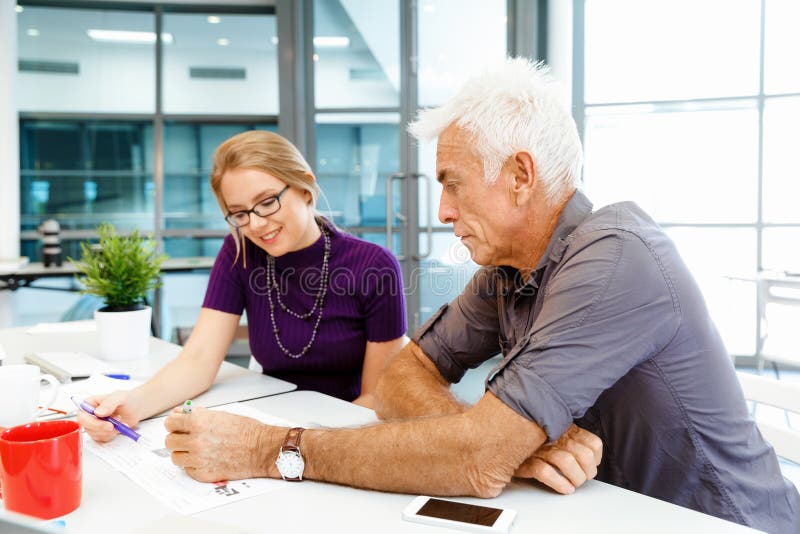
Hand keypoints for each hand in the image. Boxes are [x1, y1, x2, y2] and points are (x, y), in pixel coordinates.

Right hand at [76, 390, 143, 442]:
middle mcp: (89, 415)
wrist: (136, 408)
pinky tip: (119, 427)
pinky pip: (102, 439)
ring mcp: (94, 425)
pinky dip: (112, 435)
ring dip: (110, 431)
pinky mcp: (101, 432)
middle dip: (103, 428)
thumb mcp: (120, 397)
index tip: (107, 424)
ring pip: (95, 434)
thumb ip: (109, 403)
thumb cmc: (126, 400)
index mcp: (89, 403)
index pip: (82, 416)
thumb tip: (98, 412)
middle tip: (116, 424)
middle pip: (88, 427)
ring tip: (119, 421)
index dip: (92, 423)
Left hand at [164, 406, 282, 482]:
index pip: (169, 423)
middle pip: (169, 442)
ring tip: (197, 450)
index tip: (179, 426)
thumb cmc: (245, 430)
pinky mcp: (203, 473)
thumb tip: (178, 414)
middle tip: (187, 439)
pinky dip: (194, 465)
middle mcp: (195, 440)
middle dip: (177, 439)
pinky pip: (188, 469)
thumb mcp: (219, 415)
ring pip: (176, 457)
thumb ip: (196, 415)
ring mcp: (198, 459)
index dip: (174, 424)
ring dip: (183, 453)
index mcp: (198, 422)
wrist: (262, 449)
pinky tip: (206, 459)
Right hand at [514, 424, 601, 493]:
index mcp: (564, 428)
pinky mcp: (525, 461)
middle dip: (587, 472)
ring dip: (575, 479)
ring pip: (566, 462)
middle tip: (582, 478)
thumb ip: (574, 440)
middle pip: (583, 454)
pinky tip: (564, 488)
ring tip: (573, 484)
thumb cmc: (533, 443)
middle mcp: (553, 436)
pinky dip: (559, 483)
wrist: (502, 445)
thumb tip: (592, 458)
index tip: (591, 466)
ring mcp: (538, 449)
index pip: (592, 443)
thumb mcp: (556, 435)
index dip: (596, 459)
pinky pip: (545, 472)